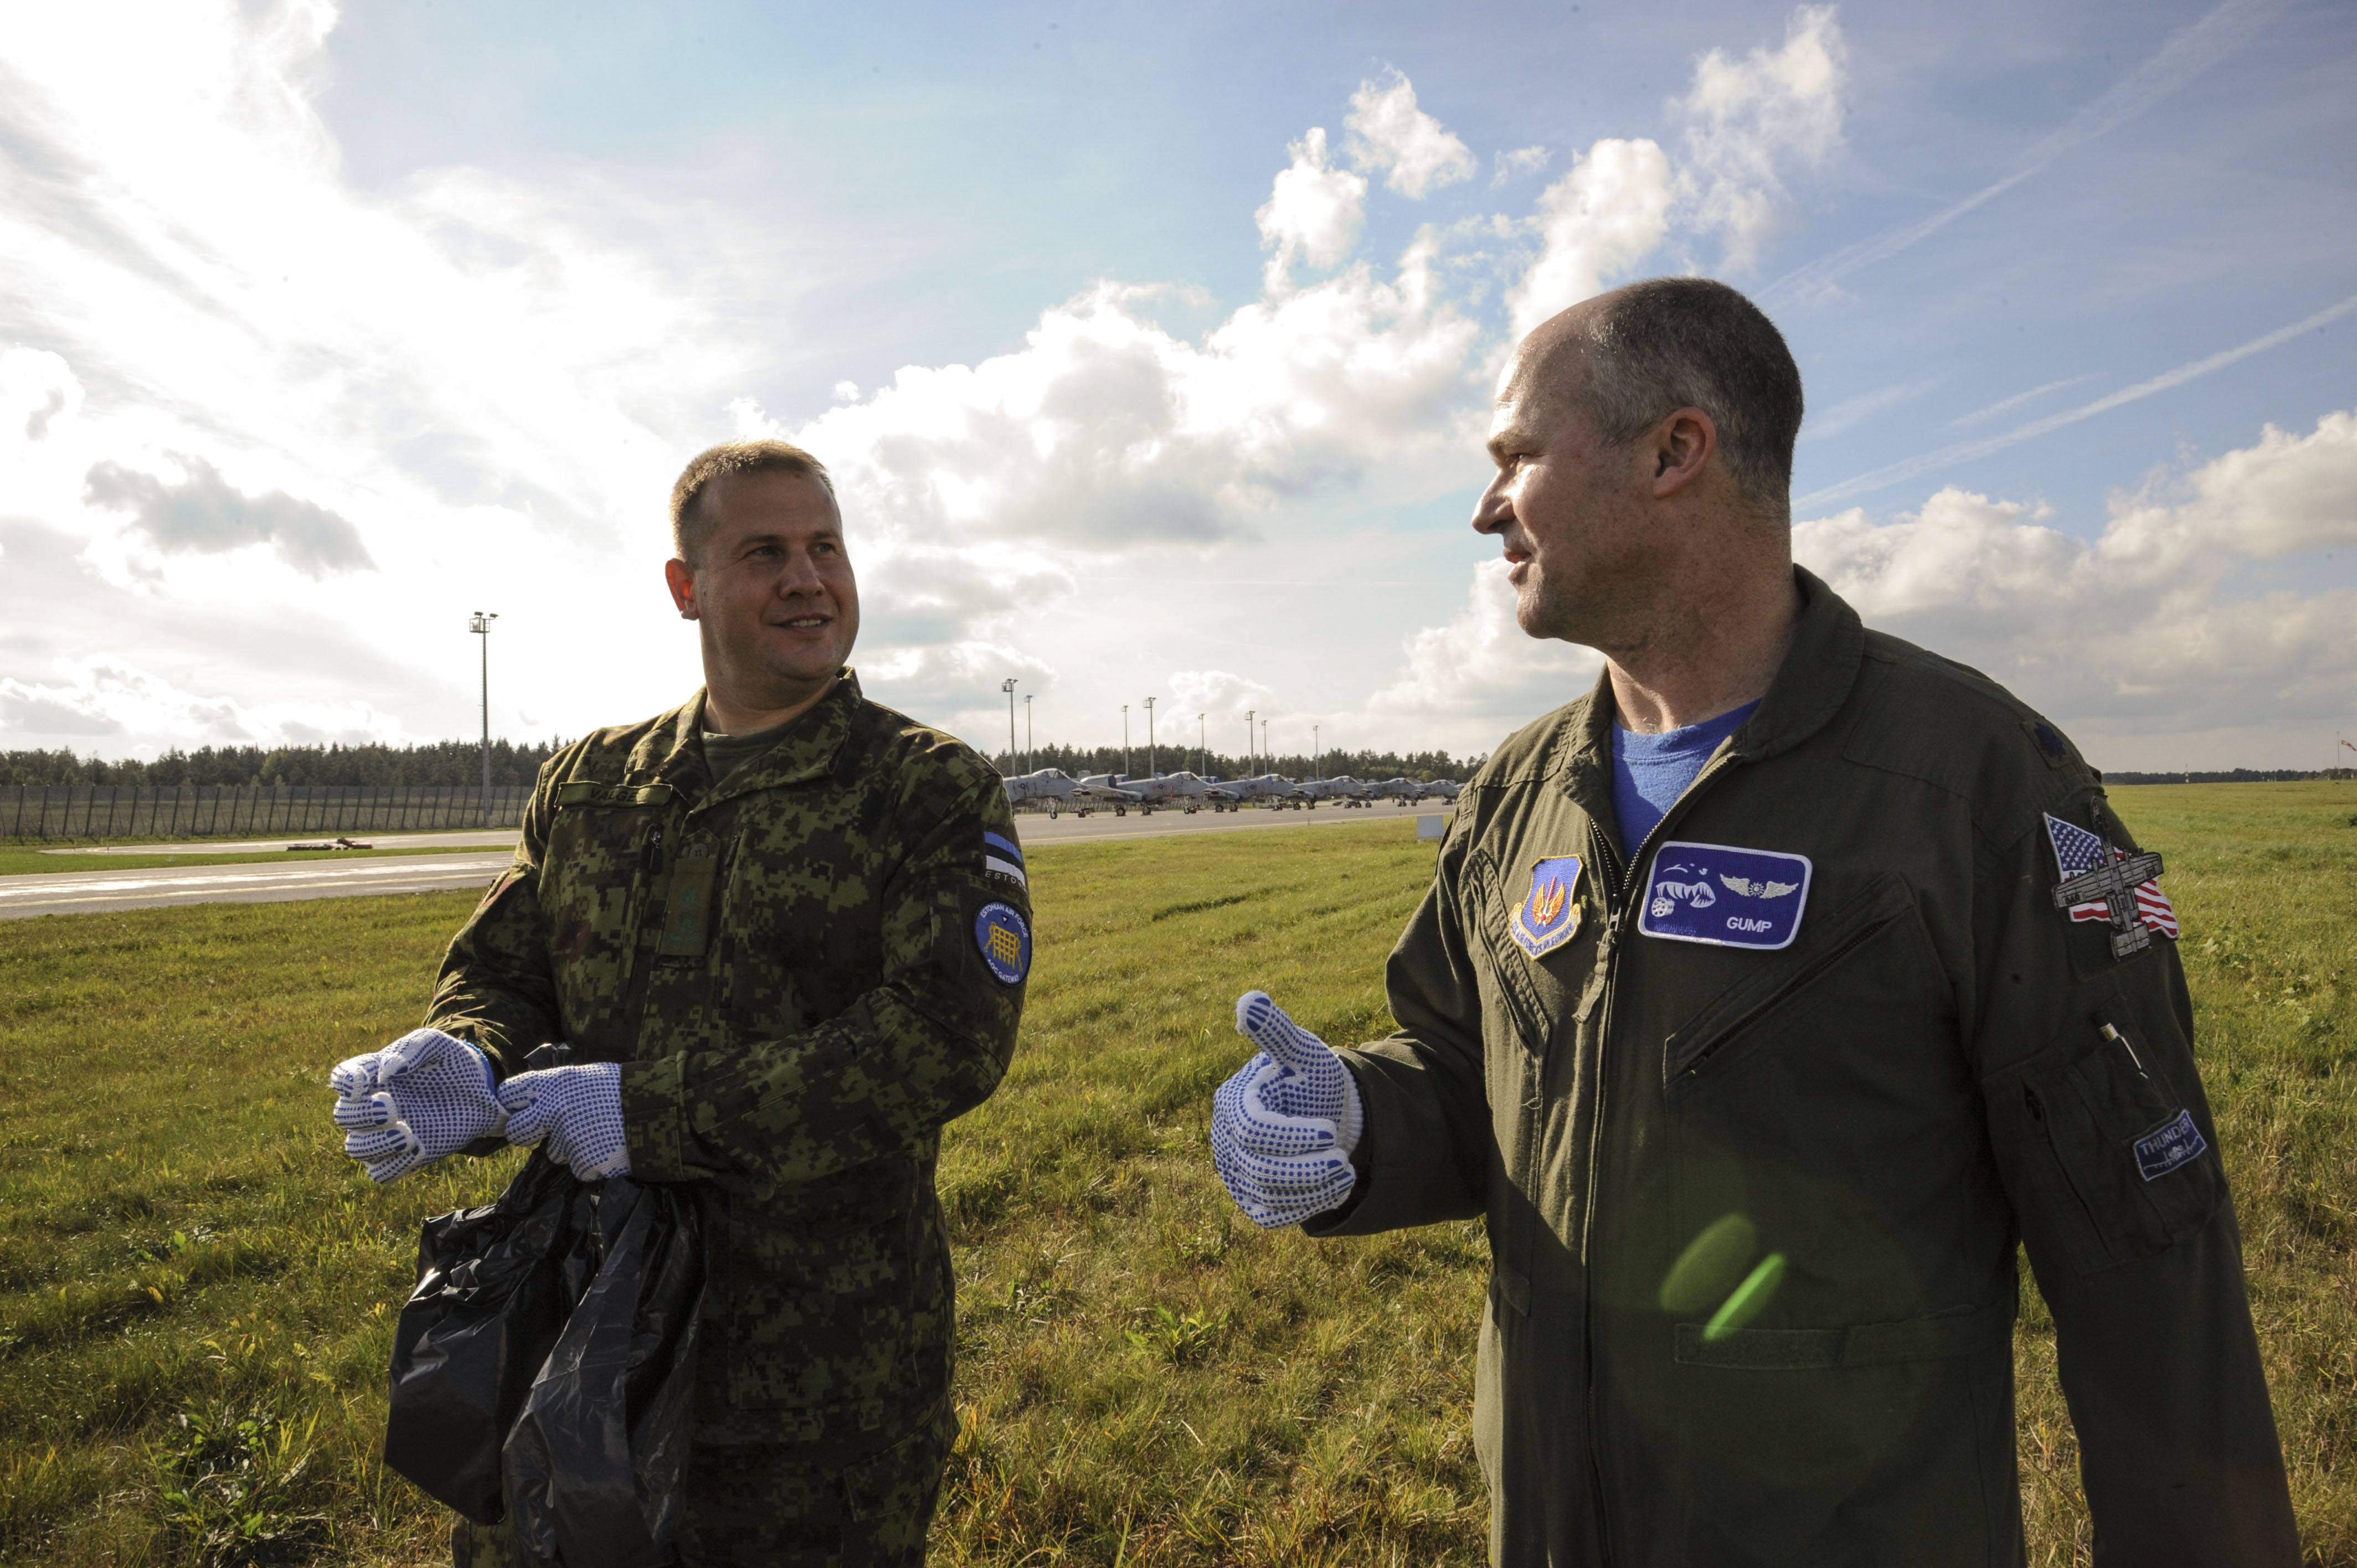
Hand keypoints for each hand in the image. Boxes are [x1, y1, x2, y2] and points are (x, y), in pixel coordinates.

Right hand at [330, 1028, 505, 1182]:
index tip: (363, 1084)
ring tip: (408, 1135)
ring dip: (375, 1144)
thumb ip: (411, 1048)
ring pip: (356, 1148)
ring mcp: (382, 1134)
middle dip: (362, 1114)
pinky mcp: (400, 1157)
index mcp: (372, 1075)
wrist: (480, 1090)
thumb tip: (385, 1071)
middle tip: (392, 1108)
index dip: (345, 1082)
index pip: (342, 1078)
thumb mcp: (436, 1044)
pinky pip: (381, 1173)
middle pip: (343, 1115)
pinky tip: (420, 1149)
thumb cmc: (450, 1062)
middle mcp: (370, 1106)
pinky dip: (394, 1166)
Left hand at [497, 1063, 630, 1179]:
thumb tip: (535, 1103)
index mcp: (554, 1083)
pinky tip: (608, 1147)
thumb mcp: (587, 1076)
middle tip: (549, 1130)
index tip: (522, 1108)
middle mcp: (553, 1111)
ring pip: (553, 1152)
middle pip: (516, 1131)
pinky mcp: (583, 1163)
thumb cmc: (623, 1088)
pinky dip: (591, 1161)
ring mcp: (567, 1139)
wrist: (661, 1109)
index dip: (513, 1103)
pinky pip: (578, 1167)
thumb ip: (558, 1089)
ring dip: (570, 1148)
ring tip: (597, 1133)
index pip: (509, 1093)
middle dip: (528, 1132)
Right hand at [1209, 991, 1365, 1227]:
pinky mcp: (1253, 1200)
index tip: (1330, 1134)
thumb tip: (1249, 1000)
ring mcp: (1236, 1174)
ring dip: (1313, 1190)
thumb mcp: (1303, 1053)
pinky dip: (1304, 1207)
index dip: (1291, 1137)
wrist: (1321, 1114)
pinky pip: (1272, 1216)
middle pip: (1259, 1168)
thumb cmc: (1309, 1079)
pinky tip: (1334, 1190)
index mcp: (1233, 1103)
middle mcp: (1226, 1142)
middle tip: (1345, 1164)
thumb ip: (1278, 1032)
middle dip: (1307, 1170)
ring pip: (1267, 1196)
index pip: (1253, 1130)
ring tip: (1347, 1175)